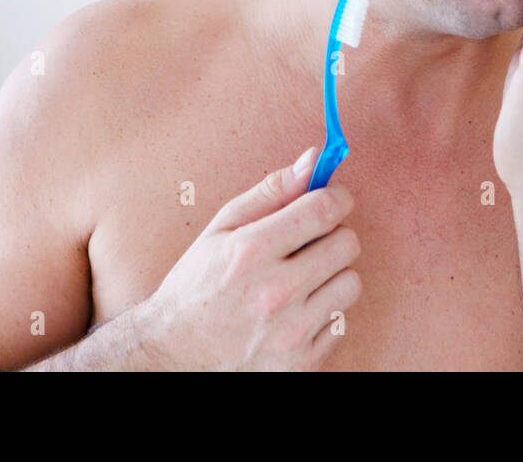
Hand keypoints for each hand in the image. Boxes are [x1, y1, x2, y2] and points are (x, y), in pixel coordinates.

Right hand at [135, 147, 361, 370]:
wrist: (172, 355)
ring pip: (350, 283)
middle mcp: (274, 293)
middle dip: (333, 236)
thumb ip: (272, 191)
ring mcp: (289, 332)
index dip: (337, 196)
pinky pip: (340, 323)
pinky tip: (294, 313)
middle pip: (347, 244)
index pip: (325, 209)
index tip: (332, 198)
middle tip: (309, 243)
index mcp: (251, 251)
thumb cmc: (197, 285)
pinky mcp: (300, 363)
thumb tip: (314, 159)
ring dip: (331, 277)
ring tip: (300, 281)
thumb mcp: (222, 229)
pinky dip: (323, 314)